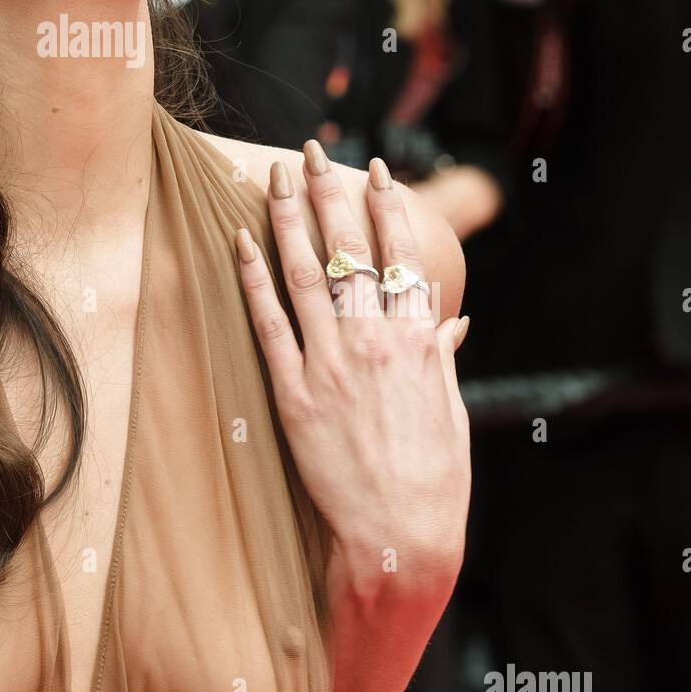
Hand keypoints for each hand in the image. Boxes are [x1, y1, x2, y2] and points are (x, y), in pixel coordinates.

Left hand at [235, 150, 469, 592]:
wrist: (404, 538)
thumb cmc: (435, 480)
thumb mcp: (450, 410)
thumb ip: (442, 356)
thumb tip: (451, 319)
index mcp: (415, 341)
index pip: (399, 256)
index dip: (386, 207)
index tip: (377, 170)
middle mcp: (374, 342)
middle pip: (346, 250)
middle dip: (329, 194)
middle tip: (312, 152)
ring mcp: (331, 365)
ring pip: (304, 275)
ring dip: (288, 220)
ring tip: (275, 177)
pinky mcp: (294, 395)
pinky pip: (268, 325)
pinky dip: (251, 279)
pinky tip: (240, 241)